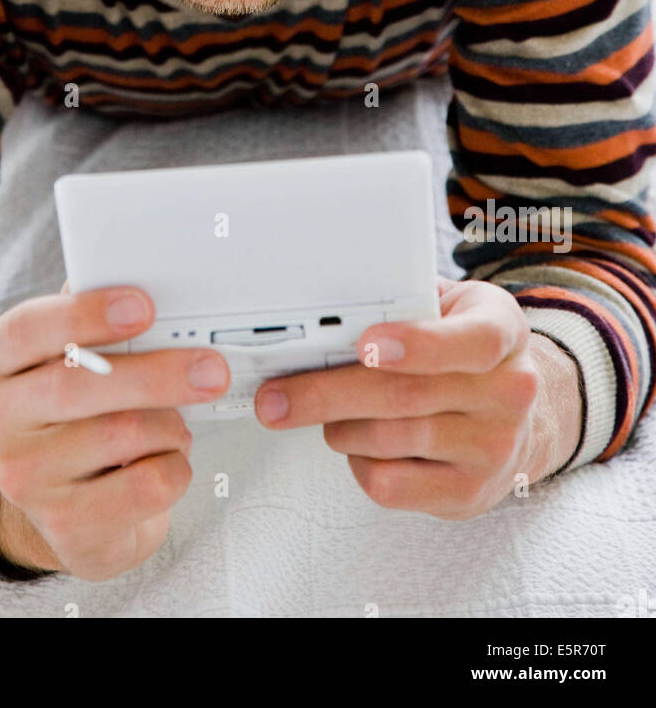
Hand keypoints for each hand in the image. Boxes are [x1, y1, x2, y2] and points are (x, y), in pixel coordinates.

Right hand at [0, 287, 229, 578]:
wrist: (73, 508)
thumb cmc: (78, 416)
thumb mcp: (72, 360)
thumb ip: (93, 321)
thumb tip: (139, 278)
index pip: (24, 330)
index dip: (84, 314)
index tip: (143, 307)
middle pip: (75, 386)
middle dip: (155, 373)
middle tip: (209, 367)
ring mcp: (24, 479)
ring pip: (122, 434)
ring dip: (170, 424)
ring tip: (175, 424)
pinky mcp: (66, 526)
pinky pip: (146, 485)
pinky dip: (176, 467)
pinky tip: (165, 461)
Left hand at [253, 275, 582, 517]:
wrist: (519, 415)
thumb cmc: (466, 349)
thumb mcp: (455, 307)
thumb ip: (409, 302)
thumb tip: (330, 308)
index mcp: (503, 332)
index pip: (470, 341)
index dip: (416, 344)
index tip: (365, 344)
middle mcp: (508, 392)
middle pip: (405, 397)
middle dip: (327, 394)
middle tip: (276, 397)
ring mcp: (491, 448)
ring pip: (388, 440)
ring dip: (336, 426)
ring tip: (323, 410)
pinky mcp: (467, 492)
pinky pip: (389, 483)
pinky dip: (356, 461)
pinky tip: (358, 442)